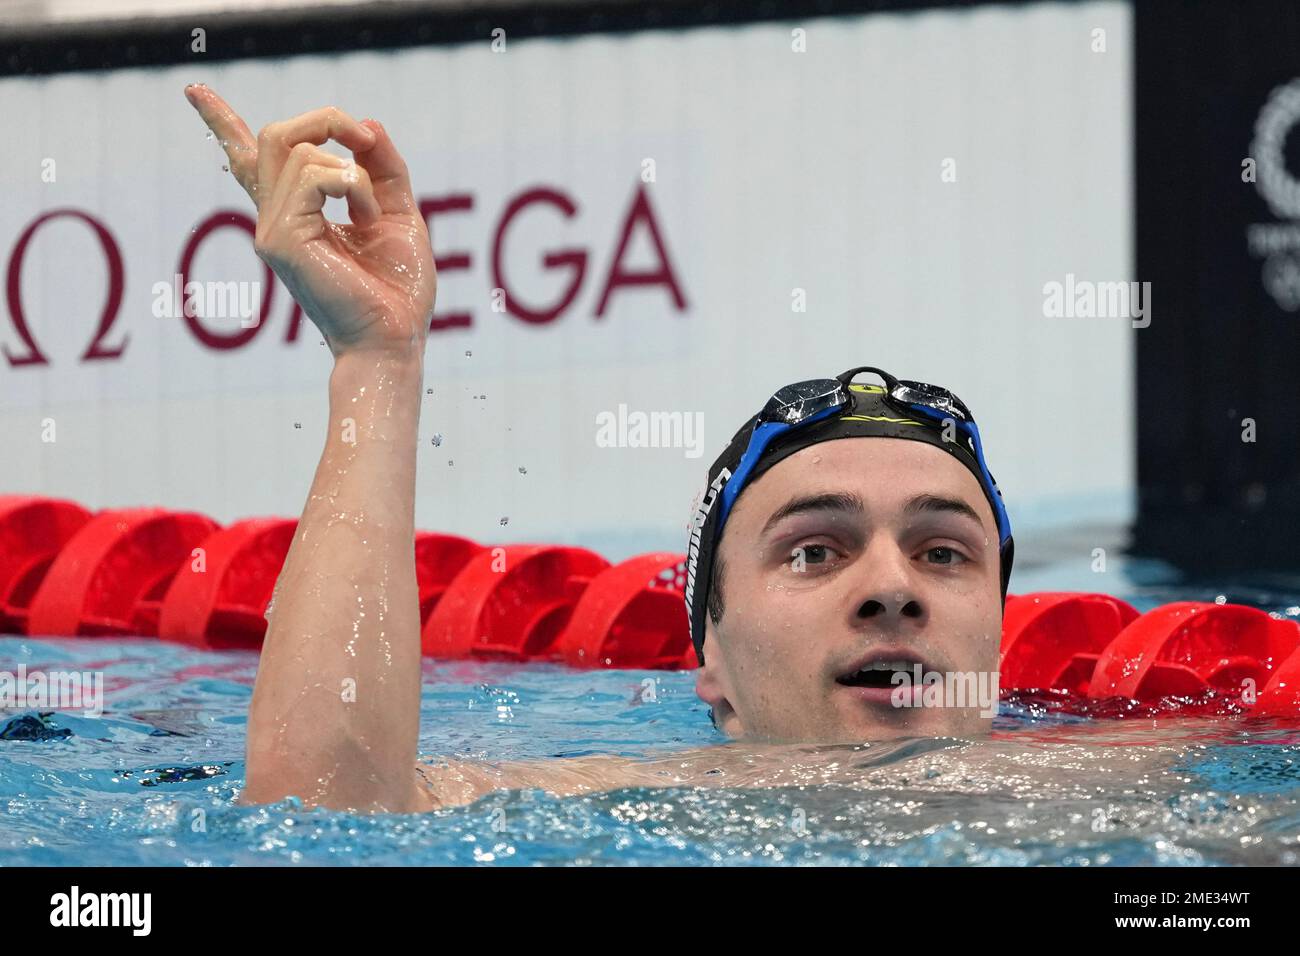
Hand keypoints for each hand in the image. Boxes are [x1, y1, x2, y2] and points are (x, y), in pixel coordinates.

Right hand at [183, 84, 435, 356]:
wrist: (395, 337)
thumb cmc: (398, 289)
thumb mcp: (400, 215)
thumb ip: (383, 169)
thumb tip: (369, 125)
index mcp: (297, 214)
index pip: (247, 161)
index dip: (220, 121)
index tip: (194, 90)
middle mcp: (275, 219)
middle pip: (274, 135)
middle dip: (325, 118)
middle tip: (364, 138)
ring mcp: (272, 229)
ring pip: (297, 149)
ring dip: (352, 170)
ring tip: (370, 214)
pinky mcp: (281, 239)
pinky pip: (314, 176)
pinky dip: (352, 185)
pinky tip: (364, 219)